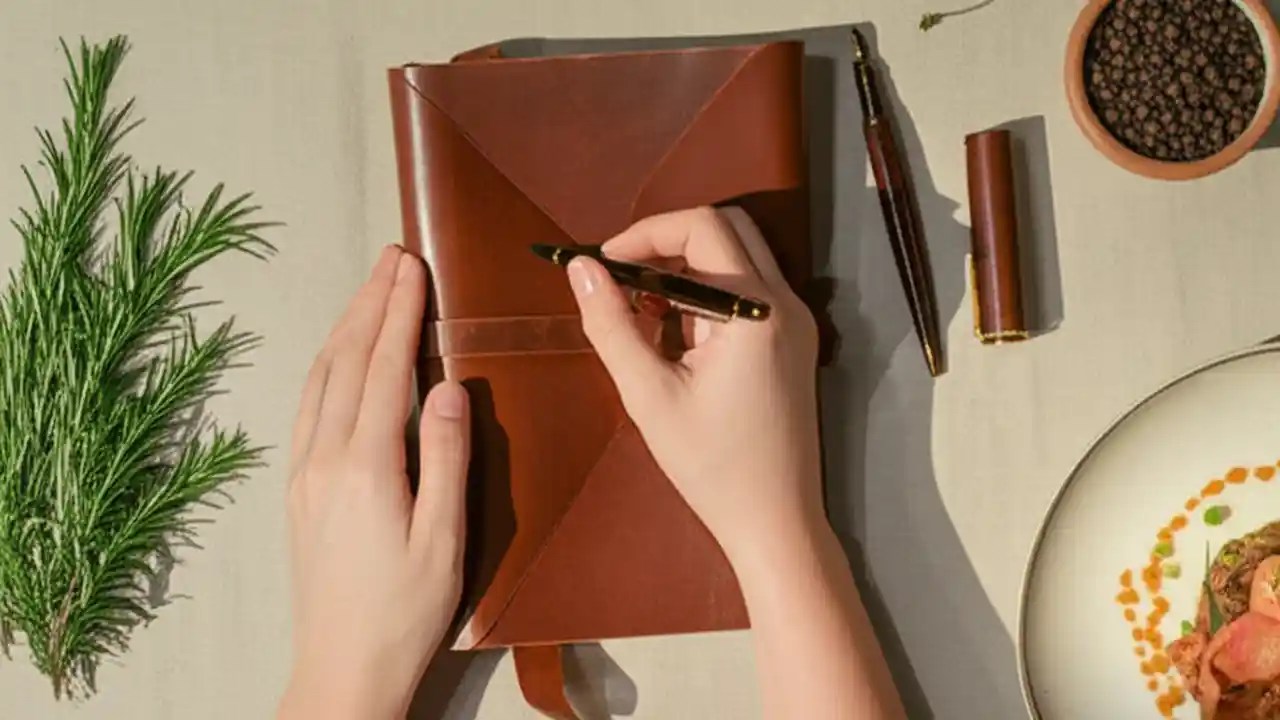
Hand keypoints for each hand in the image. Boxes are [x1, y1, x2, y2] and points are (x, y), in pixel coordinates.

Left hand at [279, 246, 470, 719]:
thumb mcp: (442, 538)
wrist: (343, 667)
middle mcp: (324, 458)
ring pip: (320, 380)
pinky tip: (338, 359)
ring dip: (345, 328)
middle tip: (393, 258)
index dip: (398, 312)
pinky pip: (308, 407)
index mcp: (364, 466)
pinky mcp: (298, 490)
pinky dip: (327, 367)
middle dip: (370, 304)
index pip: (384, 368)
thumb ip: (444, 458)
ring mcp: (304, 473)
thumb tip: (447, 386)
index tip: (412, 266)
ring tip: (369, 291)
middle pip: (346, 361)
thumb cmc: (404, 610)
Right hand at [565, 207, 821, 559]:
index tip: (603, 264)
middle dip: (668, 242)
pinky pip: (748, 290)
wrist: (775, 520)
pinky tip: (675, 334)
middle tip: (622, 277)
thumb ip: (611, 325)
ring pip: (739, 257)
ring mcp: (796, 322)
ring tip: (642, 312)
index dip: (646, 233)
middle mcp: (785, 303)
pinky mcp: (793, 342)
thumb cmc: (711, 466)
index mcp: (756, 310)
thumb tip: (580, 268)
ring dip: (687, 268)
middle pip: (726, 229)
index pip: (702, 226)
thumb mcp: (649, 395)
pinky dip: (707, 293)